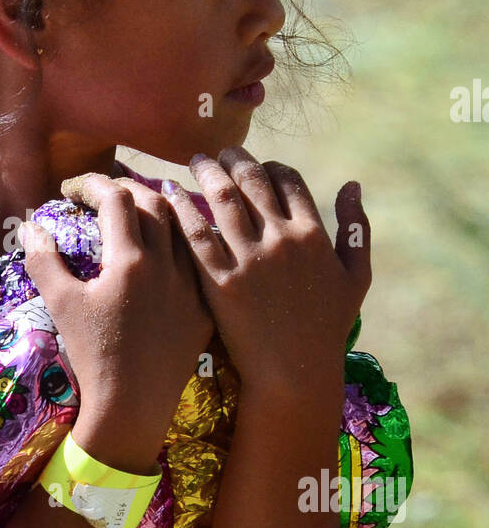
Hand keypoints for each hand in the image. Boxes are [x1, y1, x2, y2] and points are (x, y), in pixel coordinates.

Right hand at [20, 174, 215, 470]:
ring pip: (183, 229)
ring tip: (137, 211)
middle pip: (154, 203)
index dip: (92, 184)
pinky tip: (167, 251)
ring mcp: (192, 287)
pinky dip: (179, 246)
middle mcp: (167, 265)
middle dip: (126, 189)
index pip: (115, 198)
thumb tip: (31, 225)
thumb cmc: (91, 355)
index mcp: (129, 260)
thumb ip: (44, 259)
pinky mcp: (205, 309)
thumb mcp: (61, 304)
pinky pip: (198, 264)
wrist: (131, 407)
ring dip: (159, 211)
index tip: (72, 189)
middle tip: (103, 194)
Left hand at [161, 147, 370, 397]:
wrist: (293, 373)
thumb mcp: (355, 278)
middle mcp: (282, 240)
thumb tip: (352, 184)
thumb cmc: (326, 329)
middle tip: (217, 153)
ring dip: (207, 173)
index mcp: (314, 235)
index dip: (269, 167)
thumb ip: (357, 228)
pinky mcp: (220, 281)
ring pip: (222, 198)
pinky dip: (182, 208)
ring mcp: (250, 260)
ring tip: (196, 163)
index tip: (256, 166)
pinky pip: (196, 233)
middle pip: (252, 181)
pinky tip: (171, 195)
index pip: (288, 180)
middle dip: (233, 159)